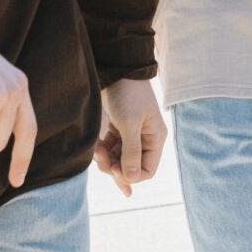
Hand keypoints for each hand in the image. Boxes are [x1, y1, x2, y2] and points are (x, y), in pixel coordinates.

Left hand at [93, 78, 165, 196]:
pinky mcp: (119, 130)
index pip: (146, 170)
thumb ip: (131, 153)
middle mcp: (146, 140)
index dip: (130, 175)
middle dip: (114, 166)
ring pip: (118, 160)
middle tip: (100, 158)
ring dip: (106, 158)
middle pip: (130, 167)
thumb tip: (131, 179)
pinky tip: (95, 144)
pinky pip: (111, 149)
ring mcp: (132, 136)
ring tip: (96, 149)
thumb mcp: (129, 124)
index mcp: (155, 139)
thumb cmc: (128, 95)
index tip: (114, 168)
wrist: (117, 72)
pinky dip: (102, 149)